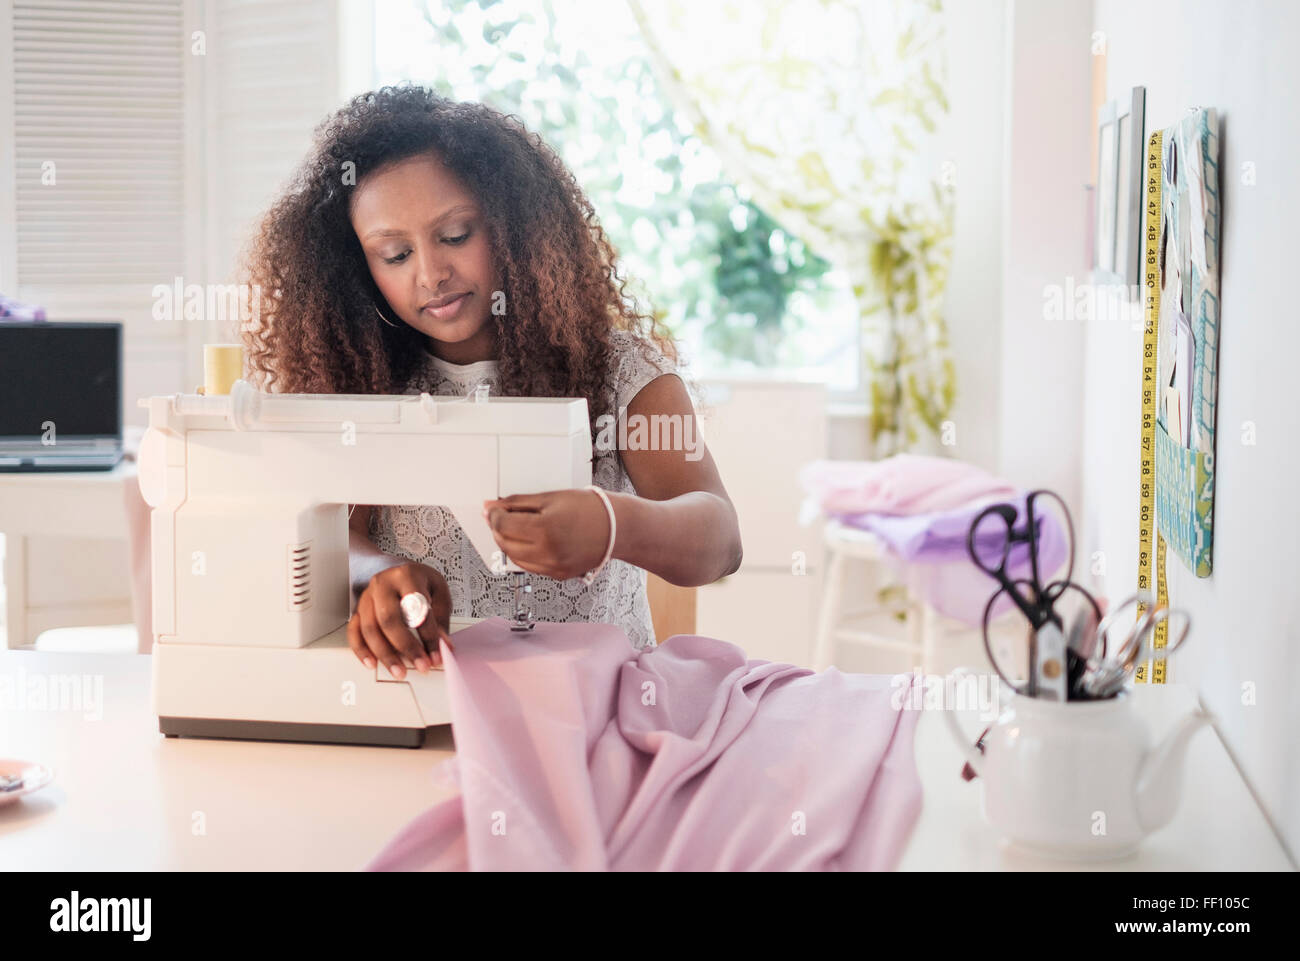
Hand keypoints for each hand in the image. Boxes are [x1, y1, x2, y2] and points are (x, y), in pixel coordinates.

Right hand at [347, 562, 453, 678]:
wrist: (399, 573)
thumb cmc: (420, 583)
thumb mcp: (439, 593)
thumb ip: (440, 619)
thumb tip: (442, 646)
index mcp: (406, 575)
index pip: (417, 608)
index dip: (428, 636)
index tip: (436, 655)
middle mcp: (382, 584)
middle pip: (389, 619)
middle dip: (406, 647)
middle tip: (420, 665)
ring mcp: (367, 597)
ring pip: (370, 628)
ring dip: (385, 654)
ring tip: (399, 671)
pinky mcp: (357, 610)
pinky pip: (354, 632)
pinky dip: (362, 650)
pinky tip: (372, 663)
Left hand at [483, 489, 610, 580]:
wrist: (617, 527)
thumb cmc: (589, 509)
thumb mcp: (550, 498)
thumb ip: (518, 502)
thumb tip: (491, 505)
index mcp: (544, 529)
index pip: (502, 525)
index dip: (493, 515)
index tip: (493, 508)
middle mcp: (547, 552)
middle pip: (504, 543)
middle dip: (498, 529)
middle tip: (501, 516)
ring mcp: (553, 566)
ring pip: (514, 558)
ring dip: (508, 543)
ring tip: (517, 528)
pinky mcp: (559, 575)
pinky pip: (530, 567)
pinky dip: (523, 554)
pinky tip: (531, 541)